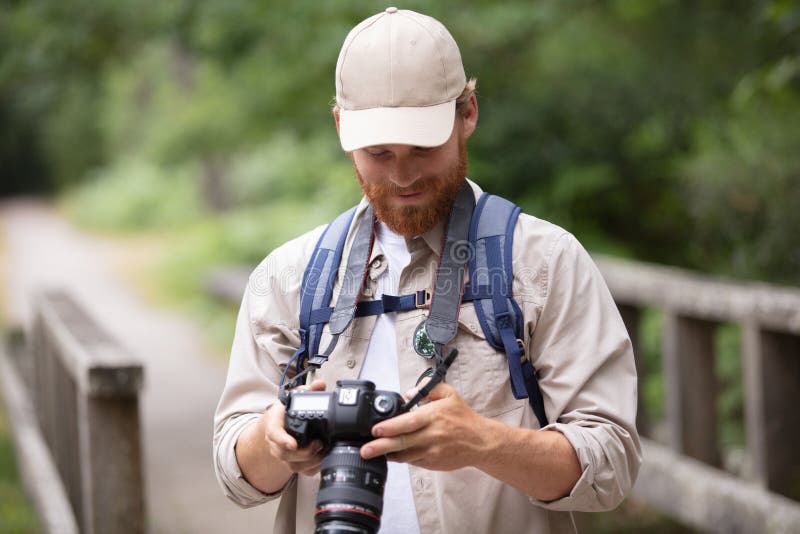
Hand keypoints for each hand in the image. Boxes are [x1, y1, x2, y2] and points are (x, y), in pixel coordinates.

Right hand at [263, 379, 326, 475]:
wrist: (275, 428)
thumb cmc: (284, 414)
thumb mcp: (292, 399)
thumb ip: (306, 391)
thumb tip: (320, 384)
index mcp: (274, 426)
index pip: (274, 434)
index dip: (283, 440)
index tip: (292, 444)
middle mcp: (276, 444)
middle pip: (285, 454)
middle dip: (304, 452)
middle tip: (319, 444)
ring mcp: (284, 456)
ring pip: (294, 466)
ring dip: (311, 461)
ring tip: (324, 451)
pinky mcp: (293, 464)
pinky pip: (302, 472)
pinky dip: (314, 468)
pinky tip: (324, 458)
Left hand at [360, 381, 492, 470]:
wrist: (481, 442)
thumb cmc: (464, 418)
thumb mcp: (449, 395)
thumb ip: (429, 388)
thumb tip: (409, 393)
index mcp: (434, 416)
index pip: (409, 422)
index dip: (390, 427)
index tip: (375, 429)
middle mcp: (432, 435)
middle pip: (402, 442)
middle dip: (380, 447)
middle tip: (365, 450)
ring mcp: (432, 452)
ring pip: (405, 455)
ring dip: (388, 454)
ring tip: (372, 453)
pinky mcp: (433, 463)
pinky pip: (412, 461)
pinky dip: (401, 458)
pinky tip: (392, 454)